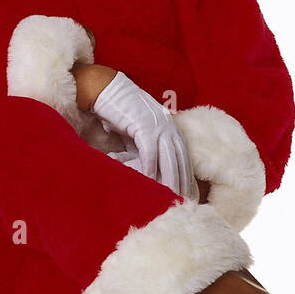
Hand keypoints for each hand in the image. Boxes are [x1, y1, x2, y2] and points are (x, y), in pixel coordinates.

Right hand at [91, 71, 197, 200]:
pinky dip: (150, 168)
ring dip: (169, 180)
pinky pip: (149, 152)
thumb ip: (145, 149)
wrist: (106, 90)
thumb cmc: (119, 113)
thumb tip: (148, 171)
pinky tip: (149, 182)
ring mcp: (158, 125)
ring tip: (169, 199)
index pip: (184, 158)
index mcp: (171, 128)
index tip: (189, 196)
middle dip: (182, 184)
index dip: (187, 178)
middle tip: (183, 203)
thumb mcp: (137, 134)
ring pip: (169, 159)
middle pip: (180, 161)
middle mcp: (169, 127)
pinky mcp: (143, 125)